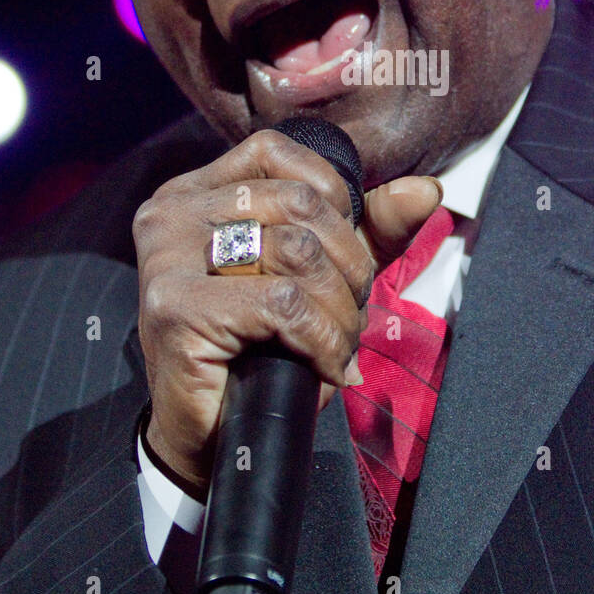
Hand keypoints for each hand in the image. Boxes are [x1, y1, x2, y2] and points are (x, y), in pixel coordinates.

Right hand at [133, 127, 441, 493]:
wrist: (212, 440)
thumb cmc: (261, 352)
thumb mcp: (321, 276)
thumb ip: (370, 229)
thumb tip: (426, 190)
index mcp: (196, 192)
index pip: (276, 153)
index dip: (332, 199)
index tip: (343, 256)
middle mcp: (171, 213)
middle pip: (298, 204)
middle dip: (348, 265)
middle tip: (349, 315)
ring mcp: (167, 258)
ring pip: (297, 252)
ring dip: (339, 310)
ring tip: (337, 345)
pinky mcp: (177, 307)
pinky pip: (283, 304)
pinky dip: (321, 339)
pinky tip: (324, 366)